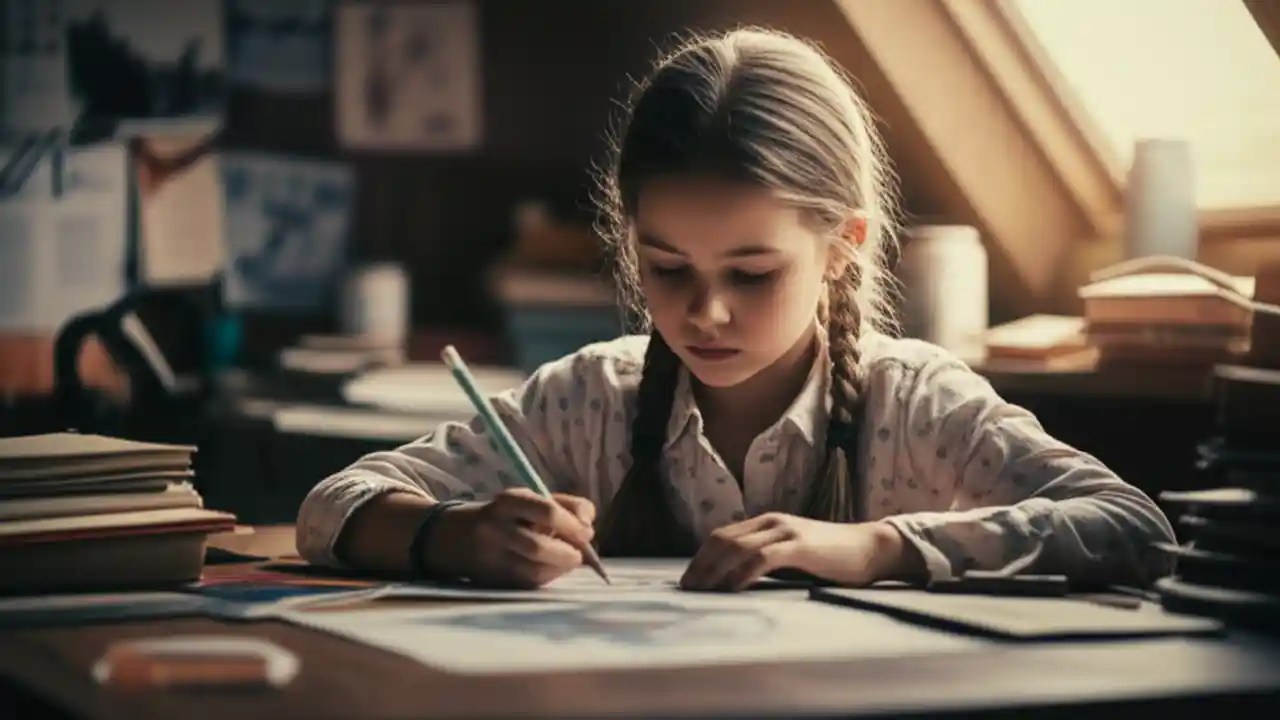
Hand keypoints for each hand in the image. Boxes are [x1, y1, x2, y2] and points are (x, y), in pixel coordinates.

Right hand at [424, 488, 595, 588]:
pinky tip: (549, 570)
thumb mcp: (530, 499)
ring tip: (566, 561)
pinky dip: (546, 579)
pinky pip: (527, 585)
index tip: (587, 531)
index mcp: (507, 502)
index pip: (547, 512)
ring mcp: (490, 558)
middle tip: (580, 555)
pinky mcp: (491, 582)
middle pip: (539, 547)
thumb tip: (590, 524)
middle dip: (569, 554)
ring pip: (535, 572)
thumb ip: (567, 505)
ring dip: (560, 569)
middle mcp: (495, 529)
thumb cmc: (505, 516)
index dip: (573, 525)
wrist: (452, 536)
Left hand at [679, 513, 920, 591]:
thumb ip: (767, 560)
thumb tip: (735, 580)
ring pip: (737, 548)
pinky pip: (762, 558)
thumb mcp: (793, 555)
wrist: (872, 548)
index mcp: (767, 522)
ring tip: (702, 591)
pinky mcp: (799, 546)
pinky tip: (731, 588)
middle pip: (723, 540)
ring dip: (715, 570)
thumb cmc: (833, 557)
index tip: (689, 580)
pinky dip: (742, 573)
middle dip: (701, 565)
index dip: (701, 557)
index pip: (723, 536)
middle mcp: (771, 522)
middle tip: (687, 589)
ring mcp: (785, 532)